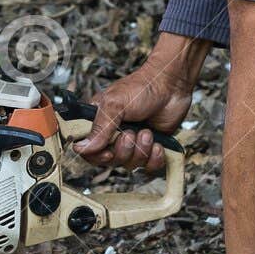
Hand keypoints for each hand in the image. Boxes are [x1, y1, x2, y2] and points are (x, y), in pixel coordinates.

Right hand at [74, 34, 209, 171]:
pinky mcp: (150, 148)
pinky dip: (154, 159)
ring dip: (140, 151)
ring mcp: (132, 142)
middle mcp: (113, 135)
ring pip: (129, 164)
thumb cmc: (142, 88)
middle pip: (109, 160)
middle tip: (131, 134)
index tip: (108, 152)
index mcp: (99, 122)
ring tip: (147, 132)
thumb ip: (99, 128)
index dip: (96, 155)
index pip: (87, 149)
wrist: (172, 86)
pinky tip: (158, 144)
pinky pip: (148, 167)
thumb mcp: (115, 104)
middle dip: (123, 151)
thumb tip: (82, 148)